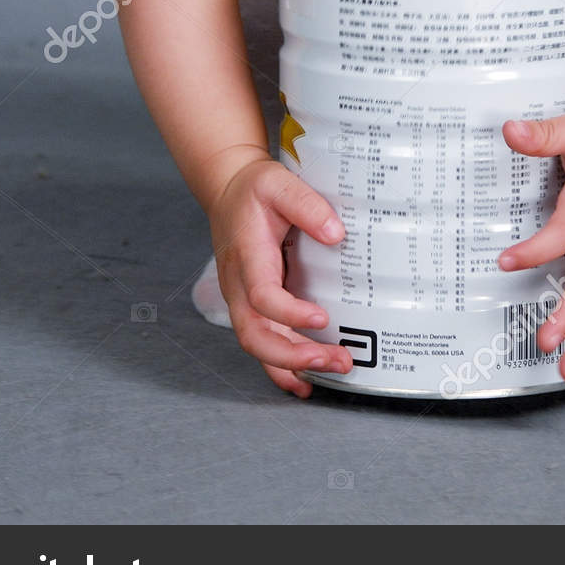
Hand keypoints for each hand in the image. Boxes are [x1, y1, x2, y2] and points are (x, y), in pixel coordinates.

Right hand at [206, 152, 354, 397]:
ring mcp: (243, 300)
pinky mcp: (253, 306)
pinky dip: (282, 367)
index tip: (322, 316)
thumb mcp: (278, 183)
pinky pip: (263, 343)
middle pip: (255, 335)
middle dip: (293, 355)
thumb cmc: (254, 190)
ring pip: (258, 346)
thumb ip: (306, 205)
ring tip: (333, 370)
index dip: (290, 312)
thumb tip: (336, 234)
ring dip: (293, 365)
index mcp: (246, 257)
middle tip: (335, 359)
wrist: (228, 191)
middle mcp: (239, 286)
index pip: (262, 296)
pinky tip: (306, 380)